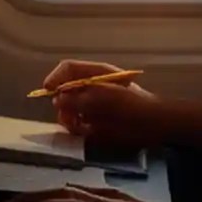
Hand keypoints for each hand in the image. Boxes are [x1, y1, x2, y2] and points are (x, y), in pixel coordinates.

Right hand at [44, 61, 168, 147]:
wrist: (153, 125)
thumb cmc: (134, 105)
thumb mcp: (106, 98)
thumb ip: (81, 99)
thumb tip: (58, 100)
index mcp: (95, 74)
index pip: (67, 69)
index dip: (55, 77)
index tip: (47, 91)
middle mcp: (90, 88)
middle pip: (64, 91)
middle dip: (61, 103)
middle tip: (68, 116)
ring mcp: (92, 105)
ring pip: (67, 110)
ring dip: (68, 118)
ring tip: (77, 126)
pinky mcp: (94, 122)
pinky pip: (76, 124)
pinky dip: (76, 128)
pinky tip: (85, 131)